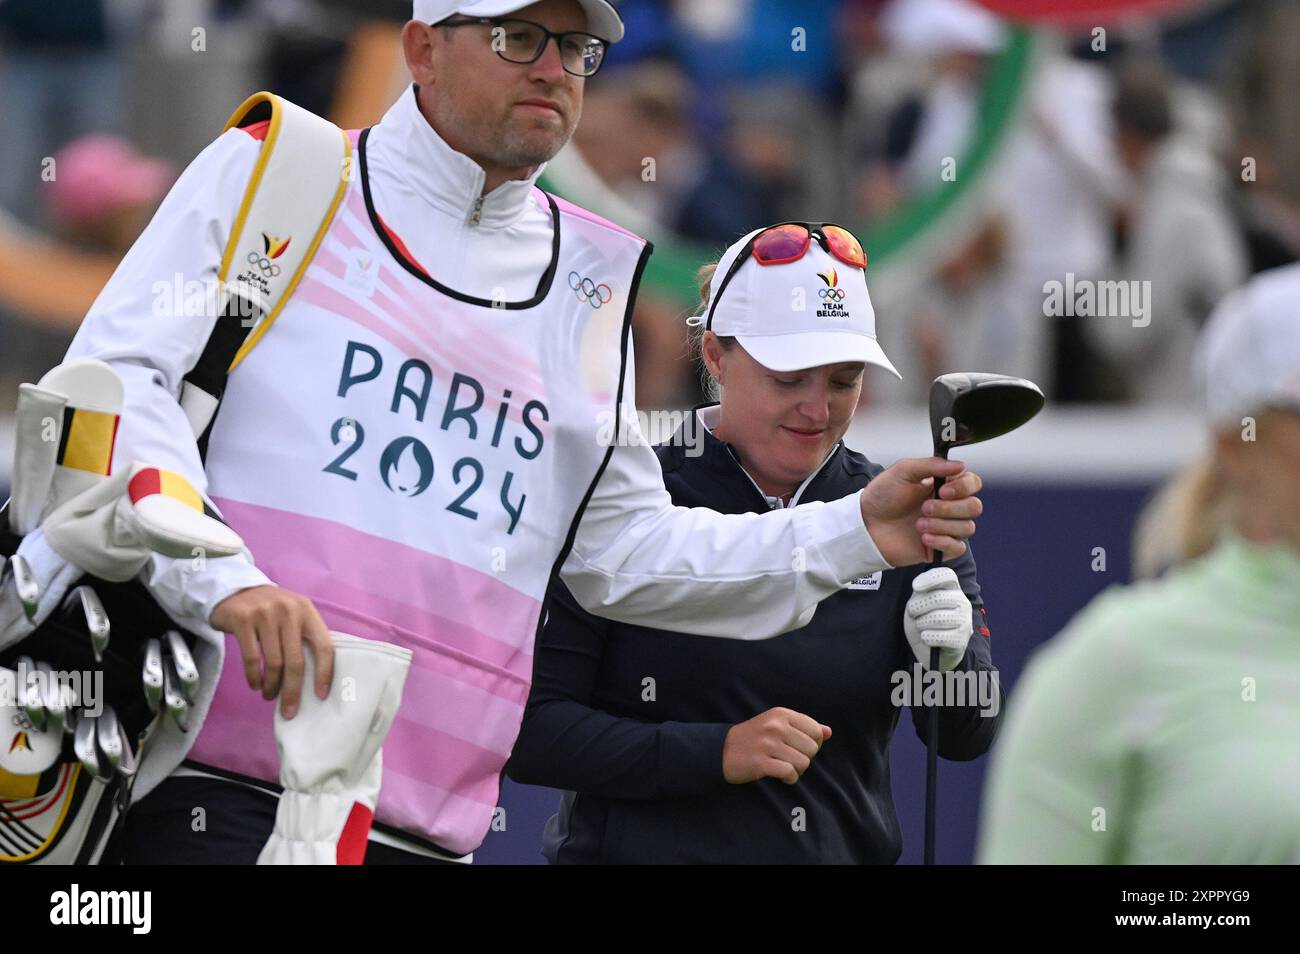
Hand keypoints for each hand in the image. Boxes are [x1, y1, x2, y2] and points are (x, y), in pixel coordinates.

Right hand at [210, 585, 333, 718]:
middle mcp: (289, 611)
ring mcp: (265, 614)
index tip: (321, 696)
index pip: (324, 646)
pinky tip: (255, 684)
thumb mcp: (293, 615)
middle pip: (296, 661)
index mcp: (307, 611)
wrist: (235, 589)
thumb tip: (312, 679)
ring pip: (274, 663)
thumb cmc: (271, 611)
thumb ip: (304, 637)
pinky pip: (252, 658)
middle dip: (293, 690)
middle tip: (289, 710)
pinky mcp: (243, 620)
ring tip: (269, 695)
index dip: (324, 673)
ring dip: (272, 686)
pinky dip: (254, 677)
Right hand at [722, 707, 831, 785]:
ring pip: (803, 762)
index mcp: (781, 714)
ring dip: (797, 770)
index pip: (816, 730)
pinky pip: (790, 773)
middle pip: (812, 748)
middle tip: (790, 760)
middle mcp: (775, 726)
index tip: (800, 749)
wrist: (721, 750)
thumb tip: (828, 732)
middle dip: (805, 758)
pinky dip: (789, 779)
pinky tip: (781, 777)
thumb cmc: (754, 738)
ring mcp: (768, 744)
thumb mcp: (777, 725)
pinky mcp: (761, 763)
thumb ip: (803, 727)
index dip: (814, 744)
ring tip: (785, 768)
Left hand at [859, 458, 982, 565]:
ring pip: (967, 528)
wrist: (865, 525)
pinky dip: (942, 542)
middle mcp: (949, 506)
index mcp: (944, 485)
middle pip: (974, 507)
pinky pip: (958, 548)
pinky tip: (924, 539)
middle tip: (924, 508)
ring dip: (943, 525)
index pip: (972, 483)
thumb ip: (931, 464)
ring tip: (918, 525)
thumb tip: (960, 465)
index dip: (964, 487)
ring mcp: (946, 528)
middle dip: (950, 509)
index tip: (942, 490)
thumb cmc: (882, 496)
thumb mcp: (903, 471)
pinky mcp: (940, 548)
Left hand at [903, 567, 972, 671]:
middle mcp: (962, 602)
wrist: (928, 650)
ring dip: (921, 624)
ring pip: (937, 618)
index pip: (947, 575)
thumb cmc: (922, 622)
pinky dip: (927, 638)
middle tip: (914, 614)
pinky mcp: (962, 639)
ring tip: (922, 627)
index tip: (915, 587)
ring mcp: (965, 621)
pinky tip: (928, 638)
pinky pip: (939, 636)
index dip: (930, 578)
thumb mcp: (917, 604)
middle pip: (938, 597)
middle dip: (918, 607)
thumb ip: (919, 592)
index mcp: (952, 589)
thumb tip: (918, 586)